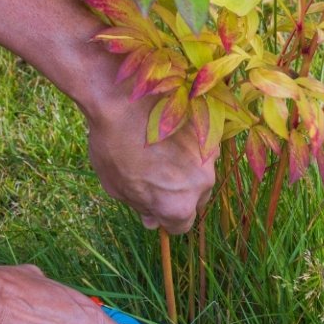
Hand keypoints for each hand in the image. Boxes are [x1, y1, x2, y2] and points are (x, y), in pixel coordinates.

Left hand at [84, 94, 215, 234]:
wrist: (122, 97)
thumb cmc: (113, 146)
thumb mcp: (117, 187)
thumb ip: (141, 206)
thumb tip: (152, 219)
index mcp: (178, 204)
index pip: (180, 225)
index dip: (165, 218)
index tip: (153, 206)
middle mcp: (202, 183)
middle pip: (196, 199)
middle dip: (179, 193)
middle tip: (155, 176)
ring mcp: (209, 154)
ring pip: (201, 172)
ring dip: (186, 168)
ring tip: (161, 149)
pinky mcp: (210, 129)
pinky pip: (202, 147)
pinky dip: (189, 145)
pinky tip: (169, 133)